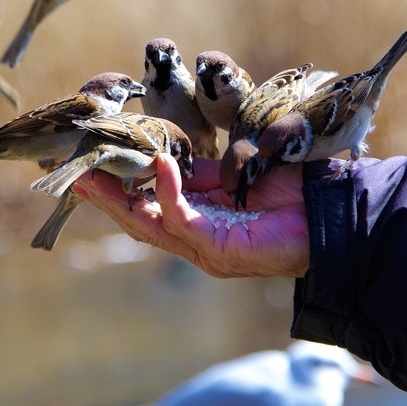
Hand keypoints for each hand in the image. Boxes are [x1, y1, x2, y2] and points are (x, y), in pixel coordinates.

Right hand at [72, 154, 308, 277]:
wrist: (331, 215)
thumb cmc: (291, 194)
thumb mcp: (235, 177)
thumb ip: (203, 174)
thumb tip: (165, 156)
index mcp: (198, 223)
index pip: (146, 208)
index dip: (117, 190)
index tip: (89, 167)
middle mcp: (196, 240)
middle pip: (138, 221)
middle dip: (106, 198)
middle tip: (75, 174)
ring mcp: (204, 249)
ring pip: (150, 225)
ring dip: (120, 200)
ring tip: (94, 174)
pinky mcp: (218, 249)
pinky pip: (182, 220)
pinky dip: (167, 192)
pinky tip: (159, 166)